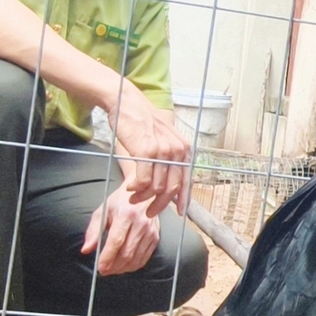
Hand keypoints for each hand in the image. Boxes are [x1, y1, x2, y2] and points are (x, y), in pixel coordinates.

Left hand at [81, 181, 161, 275]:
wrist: (142, 193)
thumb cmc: (119, 203)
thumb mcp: (103, 211)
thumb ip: (93, 231)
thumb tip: (86, 250)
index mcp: (126, 215)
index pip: (116, 241)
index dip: (108, 257)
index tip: (100, 268)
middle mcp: (140, 223)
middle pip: (127, 253)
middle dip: (114, 266)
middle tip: (104, 271)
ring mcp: (150, 232)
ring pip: (136, 259)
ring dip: (122, 268)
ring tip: (112, 269)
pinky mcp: (155, 238)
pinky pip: (144, 258)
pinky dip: (133, 266)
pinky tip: (124, 266)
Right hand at [99, 83, 190, 213]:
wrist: (128, 103)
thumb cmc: (142, 123)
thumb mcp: (163, 140)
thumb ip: (169, 161)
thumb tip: (169, 186)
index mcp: (184, 149)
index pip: (186, 180)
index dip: (183, 200)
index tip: (179, 212)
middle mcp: (177, 150)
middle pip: (172, 188)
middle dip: (159, 204)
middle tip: (148, 211)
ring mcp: (162, 150)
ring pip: (156, 187)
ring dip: (143, 197)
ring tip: (134, 198)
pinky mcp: (146, 151)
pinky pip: (143, 181)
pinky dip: (135, 189)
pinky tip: (129, 188)